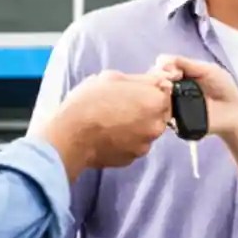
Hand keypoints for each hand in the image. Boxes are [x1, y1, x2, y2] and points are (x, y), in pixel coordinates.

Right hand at [34, 70, 171, 179]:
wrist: (70, 136)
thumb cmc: (89, 102)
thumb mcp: (114, 78)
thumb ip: (143, 79)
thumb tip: (161, 80)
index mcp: (154, 101)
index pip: (166, 92)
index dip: (151, 90)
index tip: (136, 91)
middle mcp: (156, 126)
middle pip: (159, 113)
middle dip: (146, 108)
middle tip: (122, 104)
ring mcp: (145, 145)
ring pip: (147, 130)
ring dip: (137, 125)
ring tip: (112, 120)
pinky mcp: (132, 159)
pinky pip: (134, 145)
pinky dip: (127, 139)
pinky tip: (109, 133)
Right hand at [150, 54, 237, 138]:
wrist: (234, 111)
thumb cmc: (223, 87)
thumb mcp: (207, 69)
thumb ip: (186, 63)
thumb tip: (160, 59)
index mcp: (181, 72)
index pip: (162, 66)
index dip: (162, 67)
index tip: (169, 70)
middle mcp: (174, 86)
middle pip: (156, 79)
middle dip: (158, 77)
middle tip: (168, 80)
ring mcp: (173, 102)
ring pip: (156, 94)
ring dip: (158, 91)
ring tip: (167, 91)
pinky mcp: (175, 117)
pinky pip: (162, 111)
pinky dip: (161, 106)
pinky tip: (166, 103)